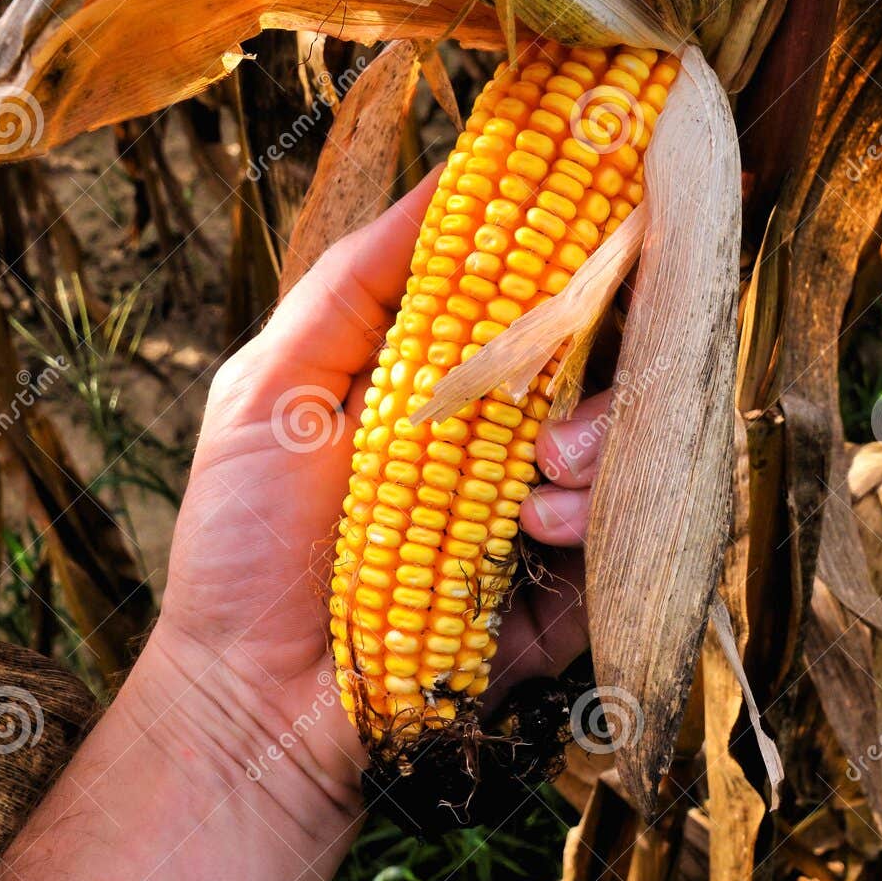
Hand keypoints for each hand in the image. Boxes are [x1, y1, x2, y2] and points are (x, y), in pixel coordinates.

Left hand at [155, 174, 607, 814]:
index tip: (607, 194)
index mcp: (446, 377)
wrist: (254, 704)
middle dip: (609, 332)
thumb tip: (447, 176)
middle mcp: (508, 433)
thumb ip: (356, 280)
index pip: (538, 290)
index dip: (579, 243)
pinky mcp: (573, 590)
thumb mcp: (273, 383)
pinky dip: (592, 511)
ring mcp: (545, 510)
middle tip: (572, 339)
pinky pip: (629, 528)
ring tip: (540, 459)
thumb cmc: (246, 543)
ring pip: (635, 433)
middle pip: (609, 351)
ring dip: (599, 428)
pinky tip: (531, 527)